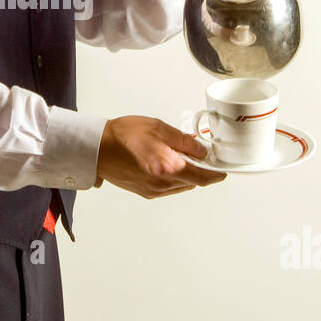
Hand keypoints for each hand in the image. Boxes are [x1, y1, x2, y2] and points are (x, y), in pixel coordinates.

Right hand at [95, 116, 226, 197]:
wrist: (96, 148)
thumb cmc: (122, 136)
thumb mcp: (158, 128)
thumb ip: (183, 141)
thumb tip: (200, 151)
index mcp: (168, 167)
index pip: (203, 178)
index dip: (217, 175)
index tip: (223, 170)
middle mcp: (163, 183)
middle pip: (194, 182)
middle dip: (201, 170)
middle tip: (200, 155)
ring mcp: (153, 190)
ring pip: (182, 186)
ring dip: (186, 174)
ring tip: (178, 156)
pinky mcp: (145, 192)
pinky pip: (168, 188)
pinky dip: (173, 178)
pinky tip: (165, 164)